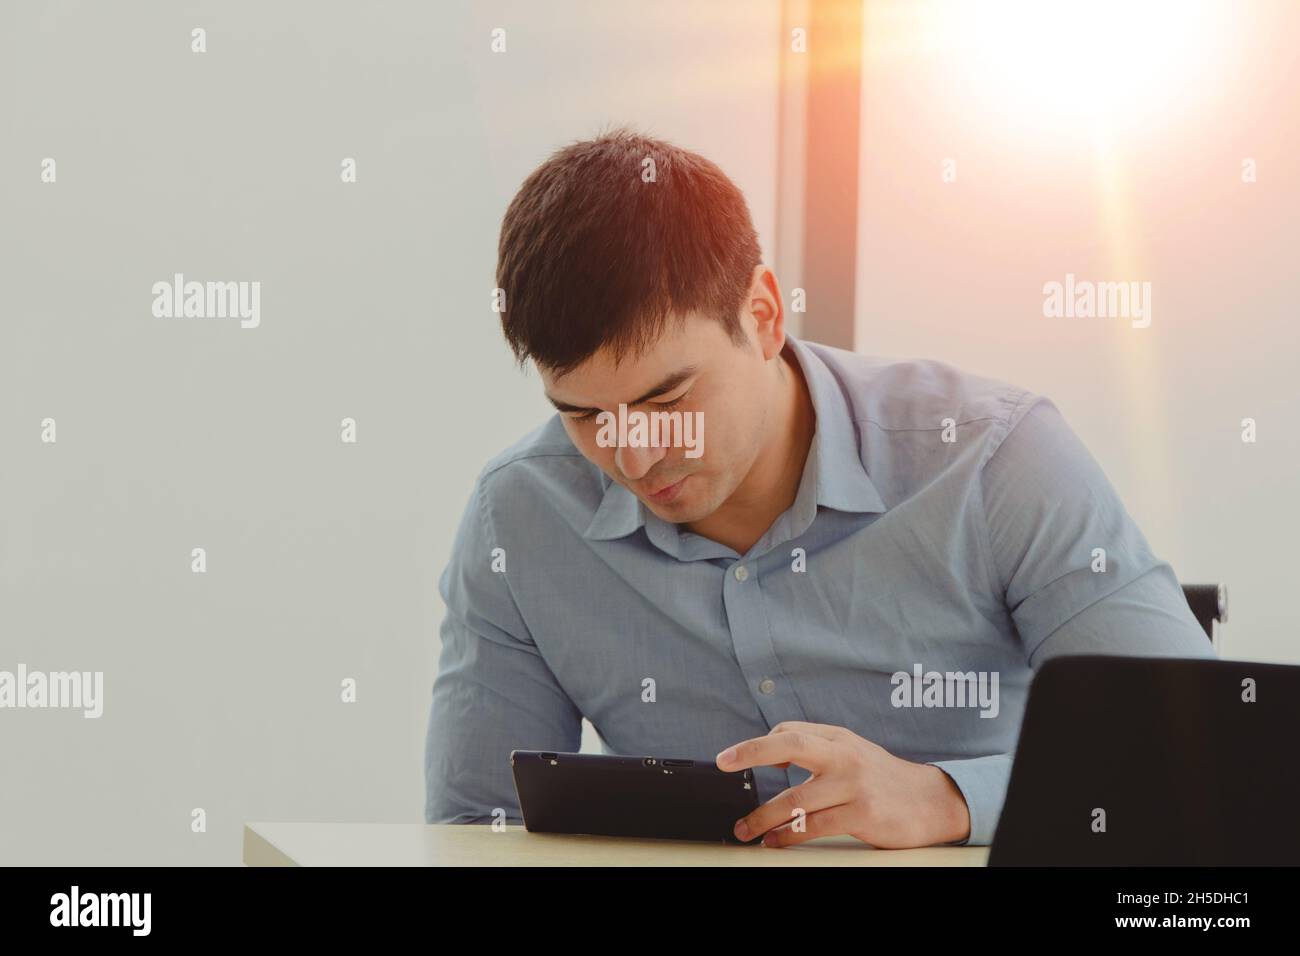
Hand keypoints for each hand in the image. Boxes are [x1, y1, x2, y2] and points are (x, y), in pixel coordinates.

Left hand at [716, 721, 970, 847]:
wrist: (931, 800)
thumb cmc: (884, 777)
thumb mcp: (852, 752)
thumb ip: (816, 749)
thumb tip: (773, 752)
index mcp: (838, 738)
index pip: (790, 731)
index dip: (758, 744)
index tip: (731, 757)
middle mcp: (844, 755)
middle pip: (791, 743)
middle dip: (752, 752)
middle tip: (725, 763)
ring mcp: (853, 785)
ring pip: (796, 797)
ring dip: (763, 816)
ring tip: (746, 828)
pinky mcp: (861, 814)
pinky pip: (814, 826)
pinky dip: (788, 836)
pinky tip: (775, 841)